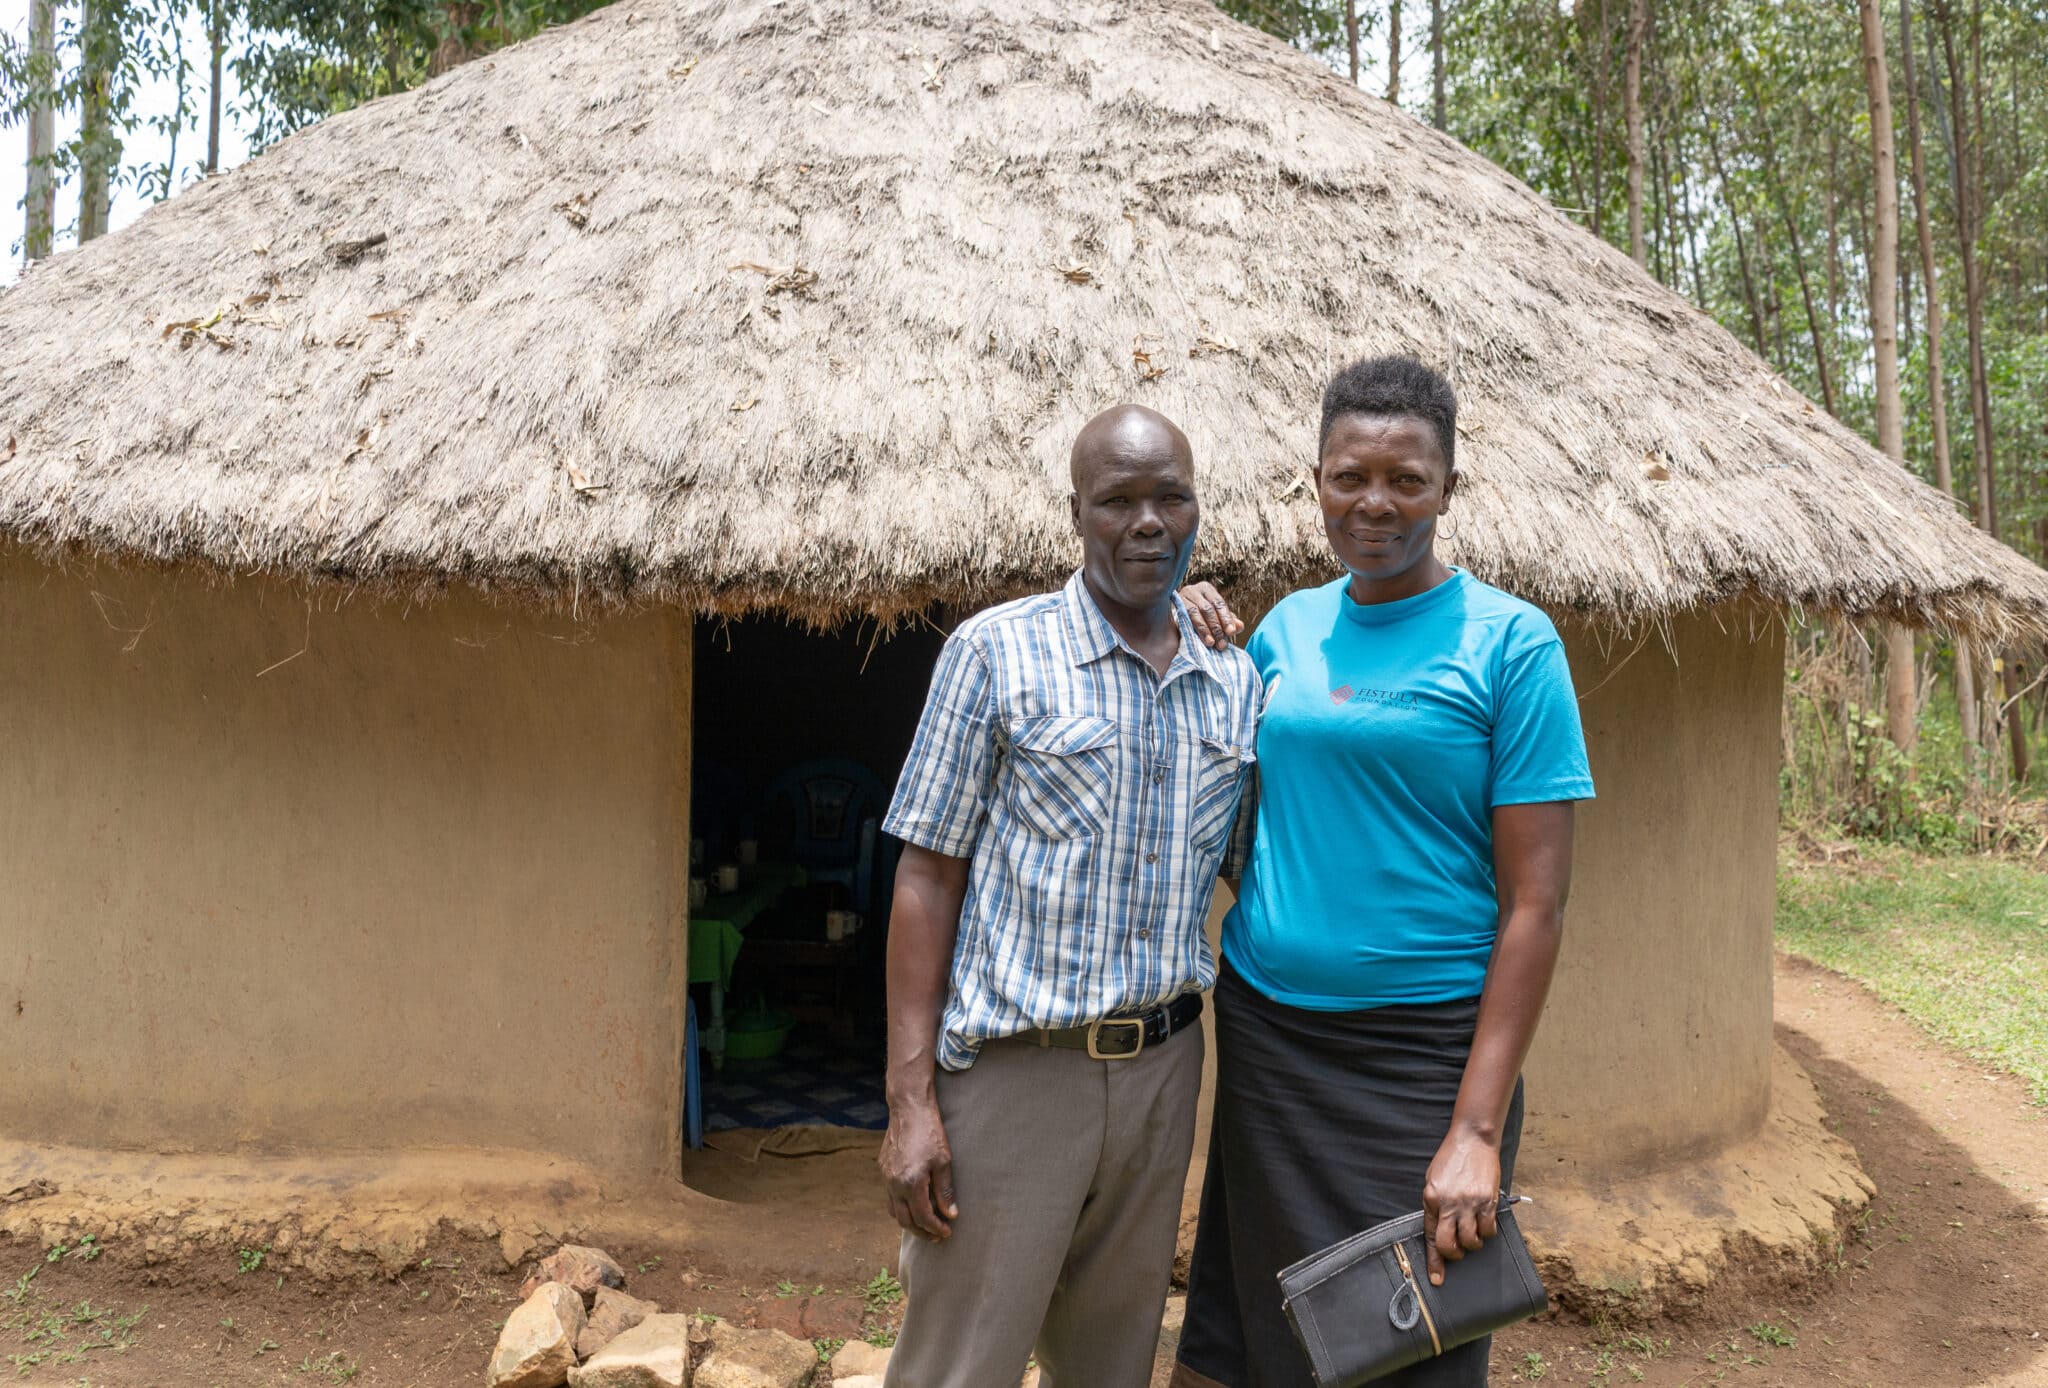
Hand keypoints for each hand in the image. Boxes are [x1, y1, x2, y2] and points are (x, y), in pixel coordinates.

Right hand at [879, 1096, 957, 1240]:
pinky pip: (889, 1197)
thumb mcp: (944, 1162)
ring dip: (909, 1222)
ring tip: (925, 1225)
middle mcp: (894, 1184)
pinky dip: (901, 1207)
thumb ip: (945, 1191)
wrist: (908, 1109)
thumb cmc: (930, 1132)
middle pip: (905, 1220)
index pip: (923, 1217)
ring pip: (894, 1211)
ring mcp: (886, 1177)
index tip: (947, 1232)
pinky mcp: (883, 1169)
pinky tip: (913, 1205)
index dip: (936, 1228)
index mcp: (911, 1183)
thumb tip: (951, 1214)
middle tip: (937, 1235)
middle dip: (922, 1232)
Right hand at [1179, 581, 1243, 648]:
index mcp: (1207, 590)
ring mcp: (1182, 597)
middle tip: (1222, 643)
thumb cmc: (1198, 616)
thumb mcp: (1216, 617)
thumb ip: (1228, 621)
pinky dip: (1192, 628)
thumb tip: (1240, 627)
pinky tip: (1197, 639)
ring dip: (1205, 630)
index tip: (1232, 632)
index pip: (1219, 603)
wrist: (1173, 617)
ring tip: (1211, 643)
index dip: (1226, 618)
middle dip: (1216, 627)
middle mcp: (1194, 590)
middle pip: (1208, 609)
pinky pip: (1184, 617)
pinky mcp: (1173, 606)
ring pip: (1195, 613)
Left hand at [1420, 1124, 1501, 1284]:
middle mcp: (1448, 1203)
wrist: (1472, 1138)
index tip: (1436, 1279)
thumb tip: (1439, 1227)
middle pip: (1448, 1244)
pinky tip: (1485, 1224)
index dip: (1434, 1261)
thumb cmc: (1451, 1159)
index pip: (1430, 1237)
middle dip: (1454, 1255)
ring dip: (1472, 1244)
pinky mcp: (1487, 1200)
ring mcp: (1468, 1203)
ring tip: (1473, 1234)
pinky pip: (1488, 1229)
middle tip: (1458, 1251)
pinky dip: (1487, 1233)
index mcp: (1431, 1198)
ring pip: (1471, 1241)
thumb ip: (1435, 1204)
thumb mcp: (1433, 1180)